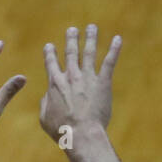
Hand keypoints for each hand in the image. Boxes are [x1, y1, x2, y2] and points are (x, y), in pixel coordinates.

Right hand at [40, 25, 121, 142]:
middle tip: (72, 29)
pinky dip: (114, 49)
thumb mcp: (44, 118)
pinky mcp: (103, 82)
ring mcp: (87, 77)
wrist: (81, 133)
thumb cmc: (62, 130)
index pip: (51, 63)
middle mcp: (71, 76)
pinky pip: (109, 62)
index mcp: (55, 84)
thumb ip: (44, 103)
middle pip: (70, 53)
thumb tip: (47, 95)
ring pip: (89, 52)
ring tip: (92, 27)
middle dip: (71, 39)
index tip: (49, 46)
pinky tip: (117, 39)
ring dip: (90, 38)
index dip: (50, 53)